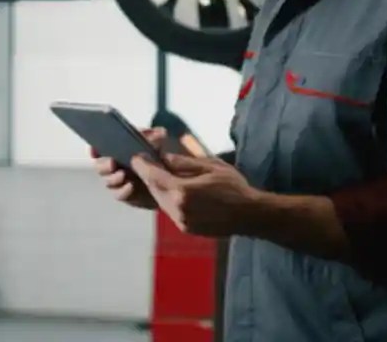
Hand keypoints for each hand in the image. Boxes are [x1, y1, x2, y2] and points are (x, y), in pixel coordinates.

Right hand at [91, 127, 167, 209]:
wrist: (170, 180)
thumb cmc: (160, 156)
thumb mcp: (160, 143)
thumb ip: (156, 136)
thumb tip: (153, 135)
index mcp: (118, 149)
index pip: (100, 148)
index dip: (95, 149)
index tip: (95, 150)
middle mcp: (115, 165)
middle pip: (100, 166)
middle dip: (103, 165)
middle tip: (112, 163)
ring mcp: (119, 181)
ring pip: (108, 181)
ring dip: (113, 178)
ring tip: (123, 175)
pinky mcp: (126, 195)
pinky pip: (118, 194)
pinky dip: (122, 191)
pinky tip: (130, 186)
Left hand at [130, 153, 258, 236]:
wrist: (250, 215)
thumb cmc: (234, 187)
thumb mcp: (211, 167)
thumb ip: (185, 163)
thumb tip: (165, 158)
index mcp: (182, 192)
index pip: (154, 177)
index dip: (142, 166)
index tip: (136, 157)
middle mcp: (178, 210)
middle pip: (154, 191)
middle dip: (149, 177)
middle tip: (145, 164)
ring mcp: (182, 222)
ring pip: (161, 202)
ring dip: (158, 189)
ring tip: (160, 176)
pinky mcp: (187, 229)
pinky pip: (171, 211)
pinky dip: (168, 199)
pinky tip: (175, 191)